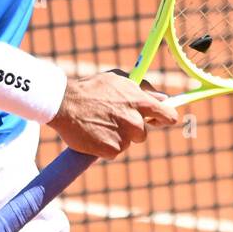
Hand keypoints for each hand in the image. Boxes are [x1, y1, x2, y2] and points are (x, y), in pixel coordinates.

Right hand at [47, 66, 179, 158]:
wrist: (64, 103)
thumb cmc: (91, 88)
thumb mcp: (119, 79)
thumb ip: (144, 88)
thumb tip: (163, 97)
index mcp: (140, 102)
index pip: (169, 116)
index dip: (165, 118)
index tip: (158, 120)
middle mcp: (135, 121)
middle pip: (144, 133)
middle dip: (133, 128)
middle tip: (114, 120)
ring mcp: (124, 138)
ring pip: (129, 143)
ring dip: (119, 137)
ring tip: (101, 125)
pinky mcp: (111, 151)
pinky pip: (115, 152)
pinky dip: (106, 147)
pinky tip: (95, 135)